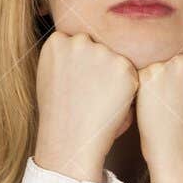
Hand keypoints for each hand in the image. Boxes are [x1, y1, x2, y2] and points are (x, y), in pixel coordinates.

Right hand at [32, 30, 139, 182]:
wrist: (70, 141)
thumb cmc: (62, 115)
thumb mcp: (52, 77)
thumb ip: (68, 56)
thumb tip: (88, 46)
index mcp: (57, 42)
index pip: (76, 42)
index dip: (80, 64)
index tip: (76, 82)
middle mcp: (78, 41)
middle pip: (98, 46)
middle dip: (98, 66)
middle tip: (89, 94)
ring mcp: (101, 52)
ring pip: (115, 58)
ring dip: (113, 76)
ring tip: (98, 101)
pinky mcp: (122, 67)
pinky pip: (130, 73)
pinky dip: (126, 89)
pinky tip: (111, 104)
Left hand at [135, 46, 182, 182]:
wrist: (182, 156)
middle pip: (179, 55)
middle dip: (175, 76)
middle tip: (179, 104)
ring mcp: (177, 64)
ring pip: (161, 63)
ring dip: (159, 81)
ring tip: (168, 107)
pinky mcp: (152, 74)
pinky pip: (143, 74)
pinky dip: (144, 90)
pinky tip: (155, 108)